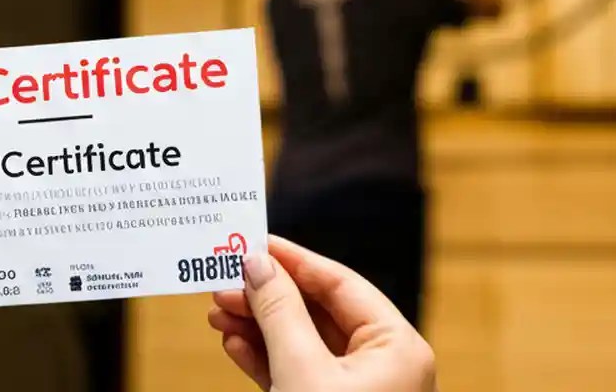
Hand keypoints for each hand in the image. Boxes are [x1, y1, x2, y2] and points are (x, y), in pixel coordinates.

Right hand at [208, 236, 436, 391]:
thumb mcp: (302, 371)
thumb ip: (278, 312)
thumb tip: (257, 263)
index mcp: (398, 347)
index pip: (342, 284)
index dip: (294, 261)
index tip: (253, 242)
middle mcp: (385, 367)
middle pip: (318, 312)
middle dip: (267, 297)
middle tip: (222, 280)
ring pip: (303, 344)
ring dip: (259, 326)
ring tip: (217, 311)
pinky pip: (297, 375)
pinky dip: (265, 359)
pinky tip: (233, 343)